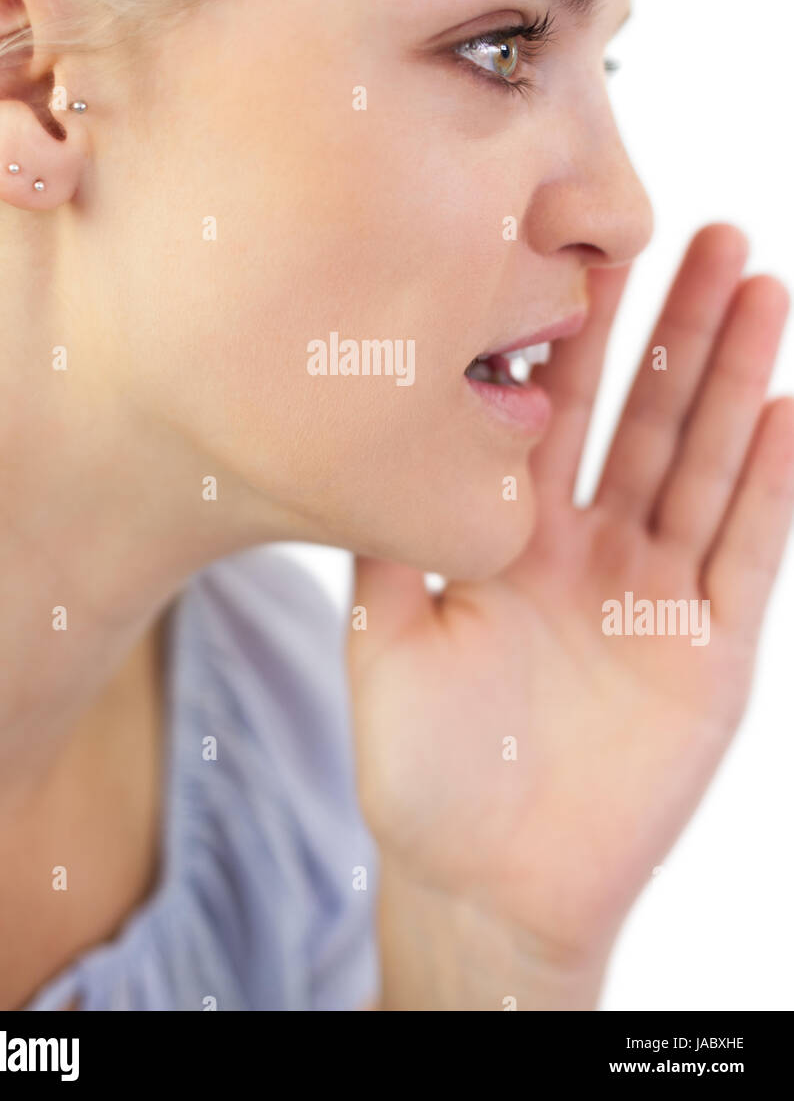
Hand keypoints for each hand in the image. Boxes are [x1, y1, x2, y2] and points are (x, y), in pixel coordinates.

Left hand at [348, 224, 793, 968]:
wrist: (488, 881)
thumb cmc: (424, 767)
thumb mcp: (384, 638)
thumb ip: (387, 538)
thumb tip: (366, 430)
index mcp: (517, 534)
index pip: (559, 412)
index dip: (583, 333)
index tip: (597, 249)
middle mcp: (593, 547)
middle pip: (647, 417)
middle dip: (681, 329)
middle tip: (717, 236)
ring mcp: (657, 593)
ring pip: (706, 464)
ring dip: (737, 378)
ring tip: (765, 289)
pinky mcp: (712, 649)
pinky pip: (748, 554)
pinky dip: (772, 486)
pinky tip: (790, 412)